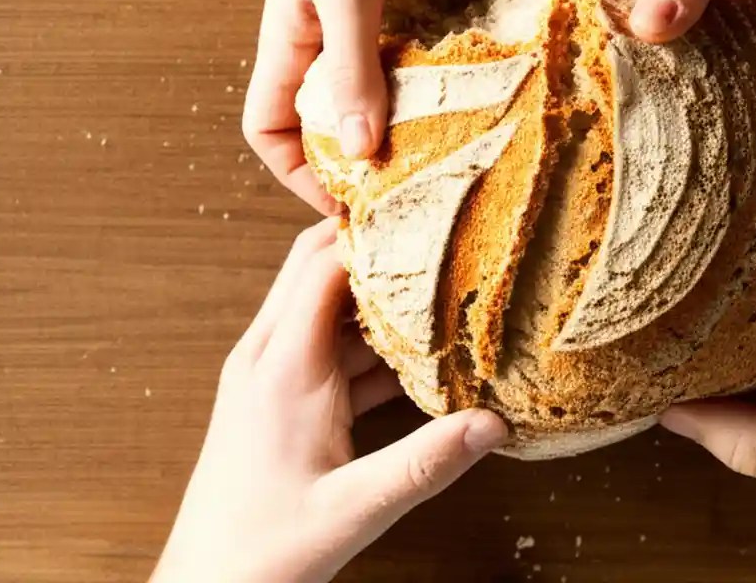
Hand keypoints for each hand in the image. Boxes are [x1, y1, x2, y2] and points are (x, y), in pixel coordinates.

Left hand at [152, 219, 506, 582]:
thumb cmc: (262, 553)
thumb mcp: (354, 510)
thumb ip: (425, 464)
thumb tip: (493, 424)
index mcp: (283, 370)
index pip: (323, 263)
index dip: (371, 229)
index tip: (423, 208)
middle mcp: (269, 360)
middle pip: (318, 269)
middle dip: (374, 244)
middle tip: (435, 228)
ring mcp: (269, 379)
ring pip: (325, 308)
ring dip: (376, 295)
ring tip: (440, 284)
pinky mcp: (278, 402)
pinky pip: (328, 349)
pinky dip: (370, 341)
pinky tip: (418, 355)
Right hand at [242, 0, 445, 213]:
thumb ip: (351, 68)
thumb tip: (357, 153)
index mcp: (289, 45)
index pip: (270, 131)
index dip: (298, 175)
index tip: (350, 205)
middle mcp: (325, 41)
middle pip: (332, 120)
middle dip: (366, 158)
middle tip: (419, 191)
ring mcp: (369, 21)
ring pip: (384, 91)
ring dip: (415, 119)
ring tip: (459, 153)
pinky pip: (422, 54)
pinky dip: (446, 74)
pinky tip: (482, 93)